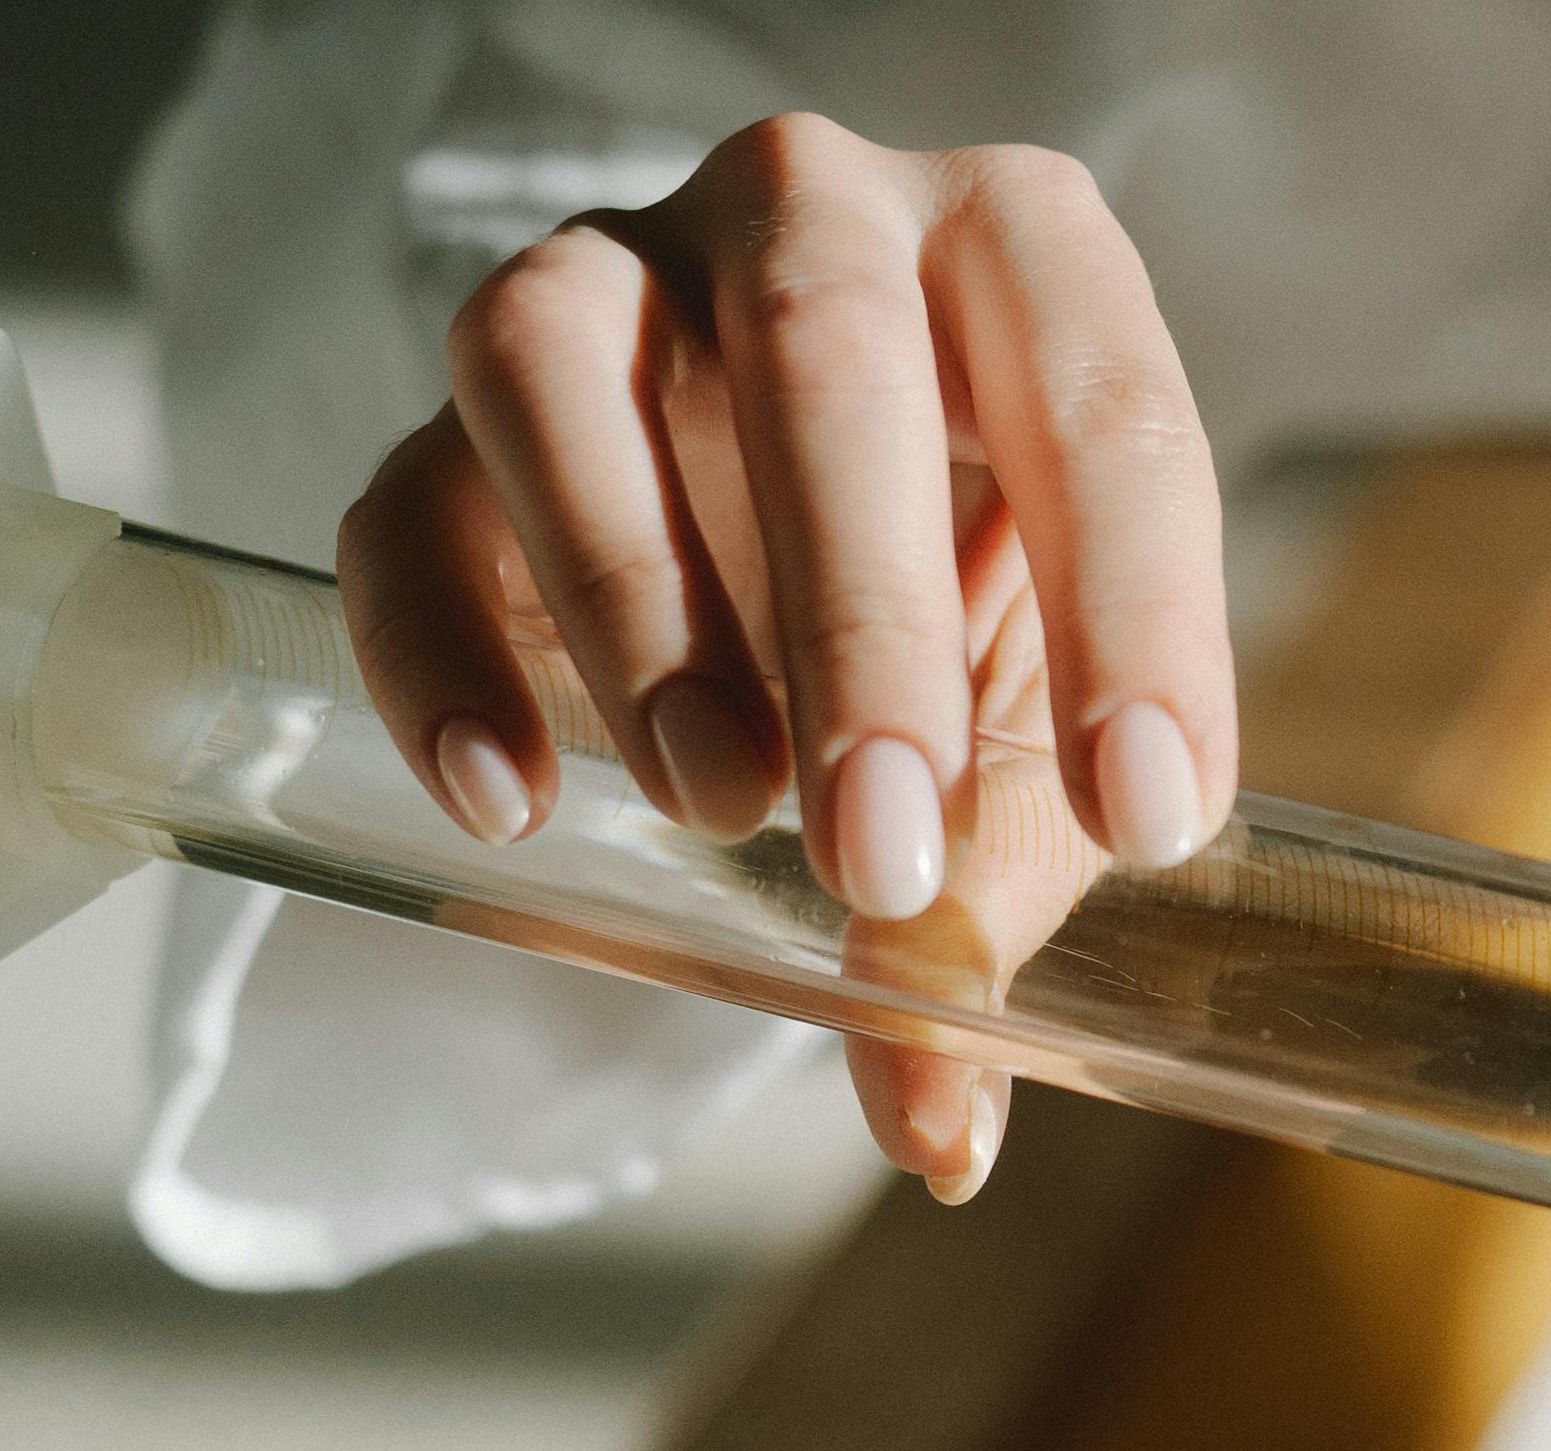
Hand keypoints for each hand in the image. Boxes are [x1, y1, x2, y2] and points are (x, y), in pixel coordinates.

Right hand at [334, 116, 1239, 1196]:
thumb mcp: (1021, 734)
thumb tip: (936, 1131)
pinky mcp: (446, 409)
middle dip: (860, 618)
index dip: (1140, 621)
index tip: (1147, 822)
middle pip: (822, 349)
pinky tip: (510, 800)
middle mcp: (813, 218)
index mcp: (1023, 262)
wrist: (774, 520)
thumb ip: (997, 907)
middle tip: (882, 856)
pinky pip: (403, 499)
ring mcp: (609, 281)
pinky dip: (439, 650)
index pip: (1106, 411)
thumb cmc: (954, 602)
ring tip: (717, 809)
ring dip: (637, 596)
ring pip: (564, 364)